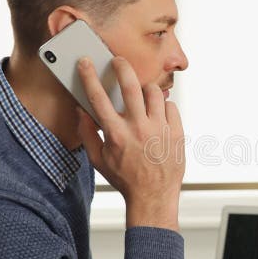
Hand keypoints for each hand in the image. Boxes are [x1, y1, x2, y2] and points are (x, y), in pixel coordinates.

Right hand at [76, 56, 184, 229]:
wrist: (154, 197)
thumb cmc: (126, 179)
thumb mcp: (99, 160)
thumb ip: (87, 134)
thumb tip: (81, 111)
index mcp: (116, 134)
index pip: (99, 98)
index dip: (89, 76)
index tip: (85, 62)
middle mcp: (139, 128)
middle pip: (130, 85)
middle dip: (122, 67)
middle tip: (118, 61)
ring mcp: (160, 129)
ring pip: (154, 92)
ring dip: (145, 89)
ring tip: (141, 95)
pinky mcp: (176, 132)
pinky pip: (170, 106)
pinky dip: (163, 106)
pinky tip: (157, 115)